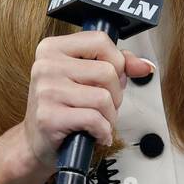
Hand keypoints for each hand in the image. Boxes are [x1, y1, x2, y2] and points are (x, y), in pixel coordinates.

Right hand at [23, 29, 155, 170]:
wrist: (38, 142)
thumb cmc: (64, 108)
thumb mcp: (86, 78)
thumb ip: (117, 65)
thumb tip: (144, 65)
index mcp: (52, 48)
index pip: (100, 41)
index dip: (116, 62)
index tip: (112, 77)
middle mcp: (46, 65)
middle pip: (107, 71)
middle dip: (115, 94)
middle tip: (103, 106)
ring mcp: (46, 91)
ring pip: (103, 97)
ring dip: (110, 116)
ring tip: (98, 121)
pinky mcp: (49, 117)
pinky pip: (95, 119)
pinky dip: (103, 131)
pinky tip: (95, 133)